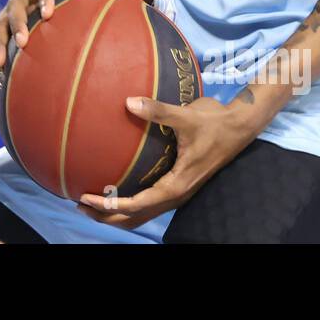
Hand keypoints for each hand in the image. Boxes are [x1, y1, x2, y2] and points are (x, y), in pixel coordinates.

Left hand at [77, 96, 258, 228]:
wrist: (239, 127)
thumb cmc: (214, 123)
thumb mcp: (186, 116)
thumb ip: (157, 111)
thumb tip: (128, 102)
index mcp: (177, 185)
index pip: (138, 204)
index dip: (111, 204)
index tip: (87, 197)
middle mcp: (176, 194)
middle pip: (136, 216)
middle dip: (107, 215)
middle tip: (80, 204)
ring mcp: (178, 191)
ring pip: (143, 212)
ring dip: (117, 212)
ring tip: (92, 202)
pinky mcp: (178, 184)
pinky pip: (150, 201)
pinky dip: (130, 201)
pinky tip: (115, 185)